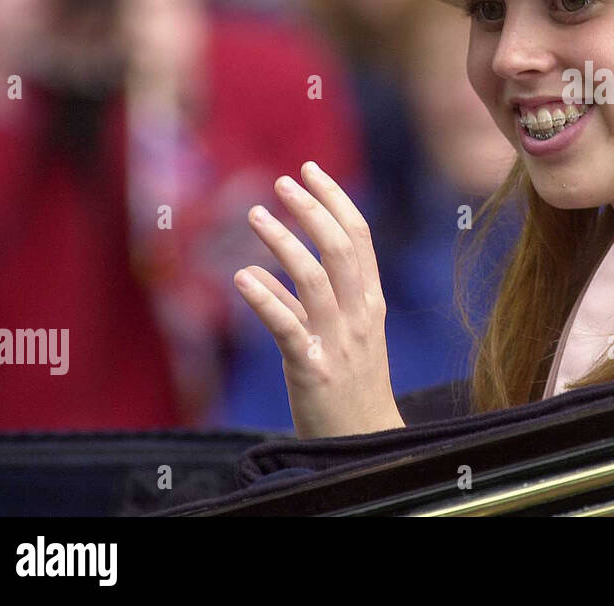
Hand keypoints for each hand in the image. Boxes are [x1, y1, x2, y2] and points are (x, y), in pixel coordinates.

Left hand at [234, 161, 404, 437]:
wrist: (365, 442)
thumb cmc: (353, 386)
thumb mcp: (350, 335)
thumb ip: (320, 301)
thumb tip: (271, 269)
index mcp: (371, 303)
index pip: (360, 238)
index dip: (335, 200)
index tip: (311, 171)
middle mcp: (360, 315)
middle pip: (340, 248)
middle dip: (312, 209)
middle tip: (283, 181)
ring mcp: (338, 341)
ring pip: (314, 278)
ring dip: (284, 242)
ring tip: (256, 214)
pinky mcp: (312, 368)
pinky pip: (287, 326)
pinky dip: (265, 297)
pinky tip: (242, 276)